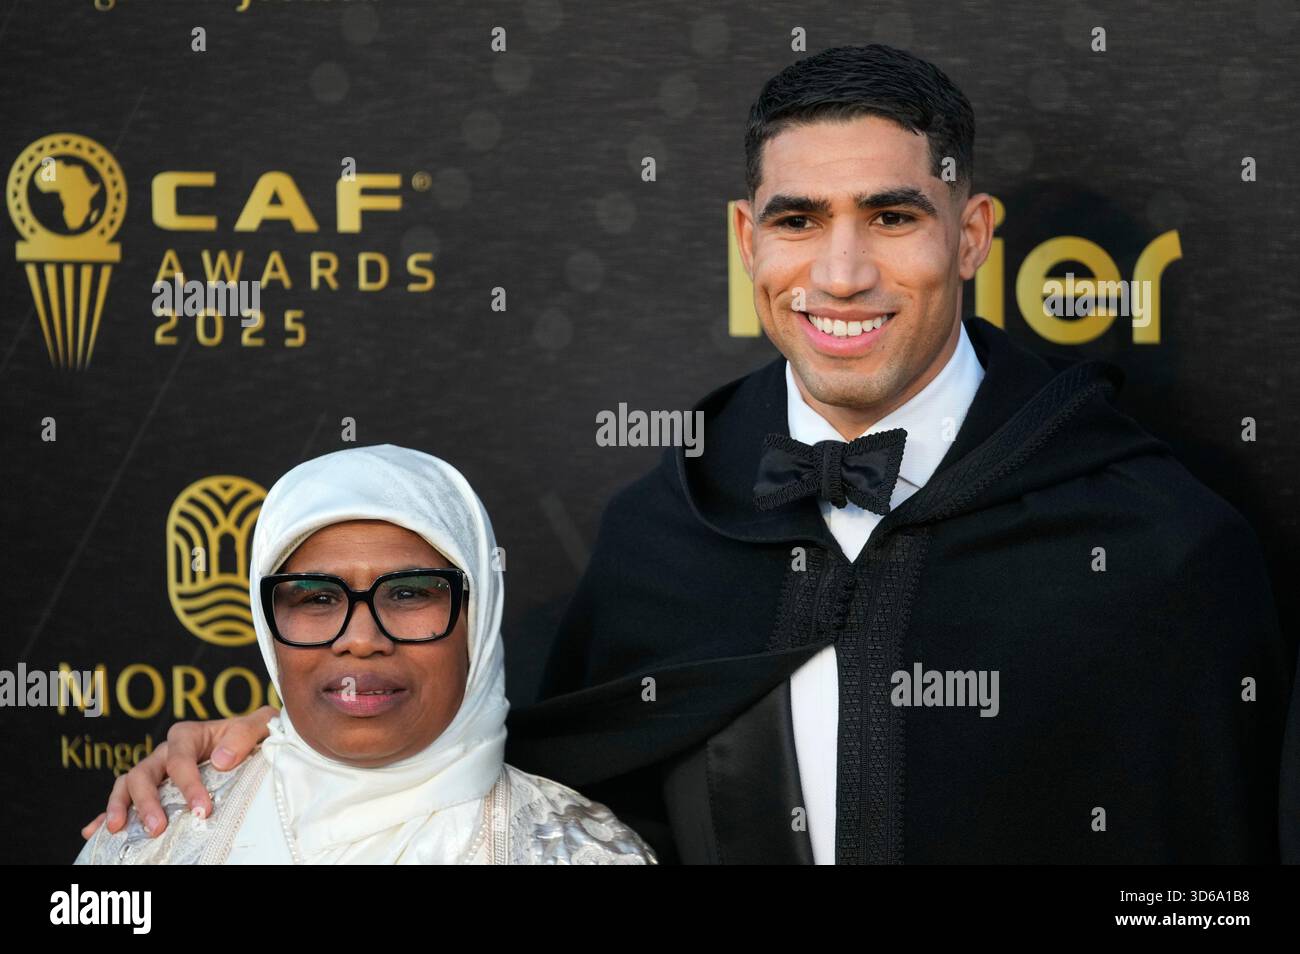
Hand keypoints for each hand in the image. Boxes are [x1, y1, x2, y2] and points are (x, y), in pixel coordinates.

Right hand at [80, 705, 275, 839]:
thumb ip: (243, 736)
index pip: (181, 760)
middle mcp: (165, 752)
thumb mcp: (257, 726)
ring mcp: (154, 771)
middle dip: (148, 802)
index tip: (202, 809)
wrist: (250, 741)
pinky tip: (93, 832)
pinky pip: (123, 799)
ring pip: (127, 784)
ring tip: (118, 829)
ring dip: (120, 806)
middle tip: (158, 828)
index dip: (189, 785)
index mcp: (188, 735)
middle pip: (144, 773)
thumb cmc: (252, 734)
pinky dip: (105, 813)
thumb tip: (220, 759)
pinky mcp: (151, 788)